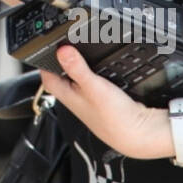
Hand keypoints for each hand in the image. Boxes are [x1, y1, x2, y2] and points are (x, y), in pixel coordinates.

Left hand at [38, 46, 173, 161]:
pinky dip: (92, 77)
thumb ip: (77, 68)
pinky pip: (92, 86)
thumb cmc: (114, 119)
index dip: (43, 62)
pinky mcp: (103, 104)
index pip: (47, 78)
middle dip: (60, 63)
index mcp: (68, 96)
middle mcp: (76, 101)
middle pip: (61, 79)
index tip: (45, 48)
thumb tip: (61, 50)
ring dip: (77, 70)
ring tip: (77, 55)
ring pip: (77, 82)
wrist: (138, 135)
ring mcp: (89, 103)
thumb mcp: (94, 87)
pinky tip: (99, 72)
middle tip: (62, 47)